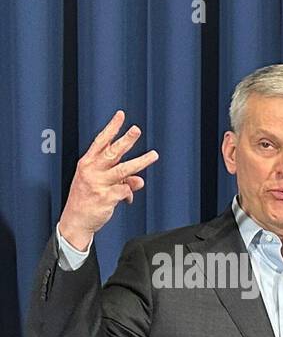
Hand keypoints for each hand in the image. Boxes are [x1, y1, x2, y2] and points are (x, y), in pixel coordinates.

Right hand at [57, 110, 158, 250]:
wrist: (76, 220)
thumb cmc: (86, 199)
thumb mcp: (97, 183)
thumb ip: (119, 179)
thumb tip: (138, 181)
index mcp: (87, 163)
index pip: (101, 141)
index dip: (111, 128)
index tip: (121, 115)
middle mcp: (92, 171)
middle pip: (113, 152)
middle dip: (126, 139)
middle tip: (137, 129)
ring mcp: (98, 183)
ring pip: (124, 170)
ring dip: (140, 162)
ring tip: (153, 155)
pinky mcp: (106, 197)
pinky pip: (125, 191)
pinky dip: (129, 194)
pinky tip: (127, 199)